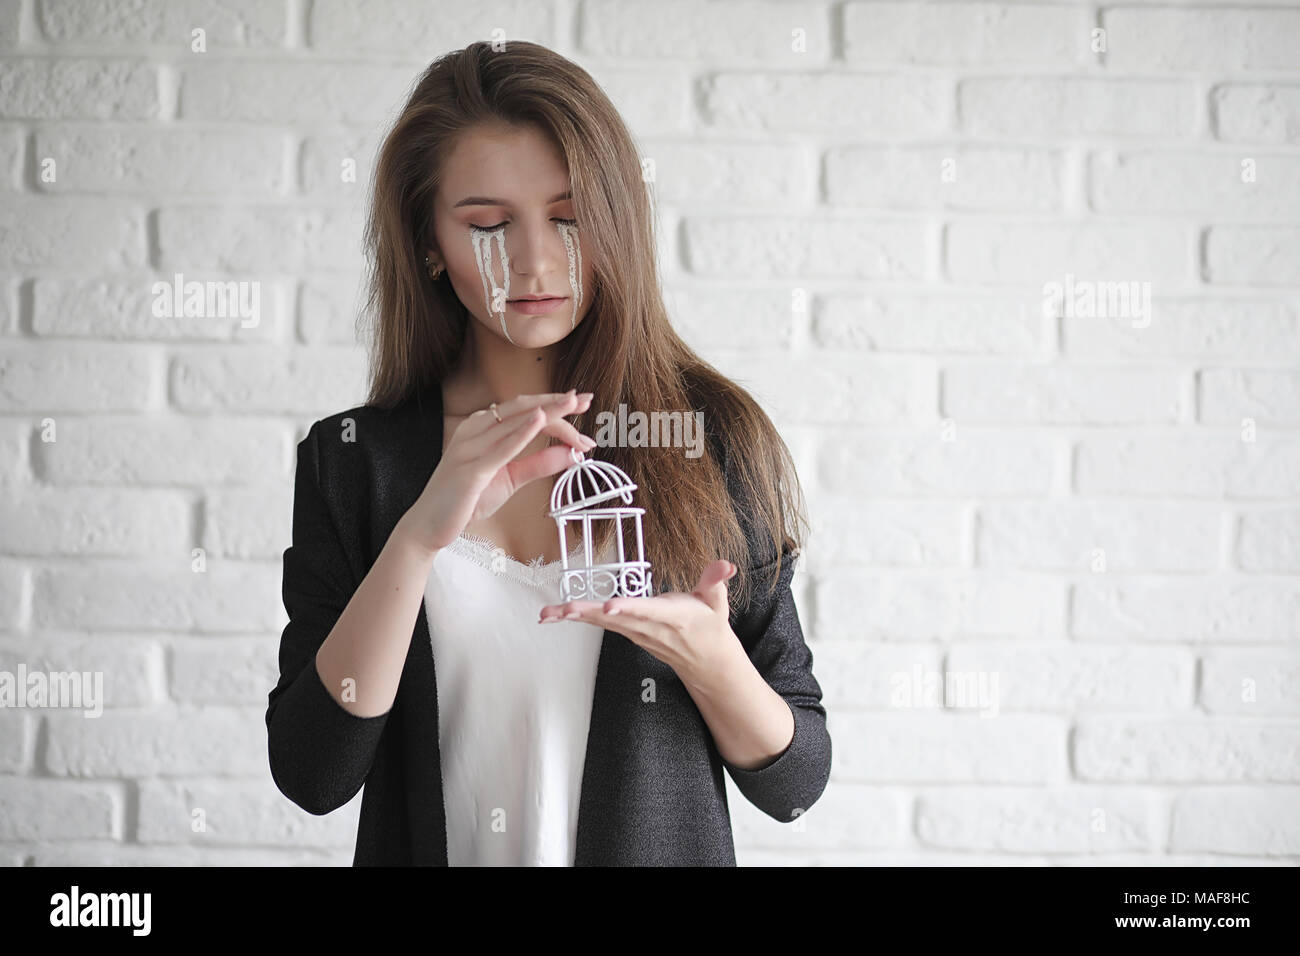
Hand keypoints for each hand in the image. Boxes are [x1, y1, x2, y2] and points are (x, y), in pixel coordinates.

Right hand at [399, 390, 595, 556]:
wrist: (430, 526)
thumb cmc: (467, 500)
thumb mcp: (511, 479)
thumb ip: (539, 464)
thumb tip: (572, 453)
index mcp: (481, 429)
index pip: (524, 412)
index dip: (555, 409)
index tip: (582, 407)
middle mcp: (474, 431)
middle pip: (522, 409)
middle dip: (555, 402)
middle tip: (586, 399)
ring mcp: (469, 448)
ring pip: (514, 422)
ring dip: (547, 413)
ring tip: (573, 404)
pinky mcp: (469, 470)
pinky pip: (499, 448)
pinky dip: (521, 432)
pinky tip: (541, 420)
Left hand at [538, 559, 741, 682]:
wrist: (705, 660)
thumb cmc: (709, 626)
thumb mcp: (717, 603)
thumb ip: (715, 581)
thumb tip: (725, 565)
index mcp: (671, 617)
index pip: (648, 612)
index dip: (629, 609)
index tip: (610, 606)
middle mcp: (648, 627)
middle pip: (615, 620)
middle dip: (589, 613)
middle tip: (563, 609)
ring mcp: (635, 632)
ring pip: (602, 624)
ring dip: (576, 617)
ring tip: (549, 614)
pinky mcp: (627, 632)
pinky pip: (599, 625)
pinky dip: (577, 619)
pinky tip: (556, 615)